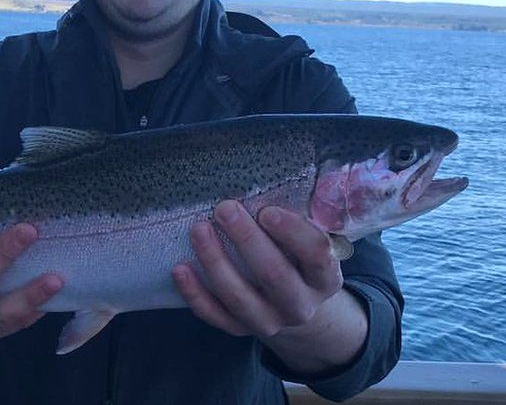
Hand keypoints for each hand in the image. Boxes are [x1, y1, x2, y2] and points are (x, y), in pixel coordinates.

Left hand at [172, 201, 342, 339]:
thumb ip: (300, 216)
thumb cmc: (297, 257)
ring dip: (215, 261)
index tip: (267, 210)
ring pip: (239, 297)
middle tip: (224, 208)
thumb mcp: (309, 240)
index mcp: (325, 279)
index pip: (316, 255)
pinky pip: (214, 315)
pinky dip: (195, 294)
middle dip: (246, 239)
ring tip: (198, 229)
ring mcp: (269, 321)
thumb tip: (269, 175)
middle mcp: (300, 305)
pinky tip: (180, 269)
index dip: (292, 232)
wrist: (292, 304)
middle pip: (274, 274)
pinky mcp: (240, 330)